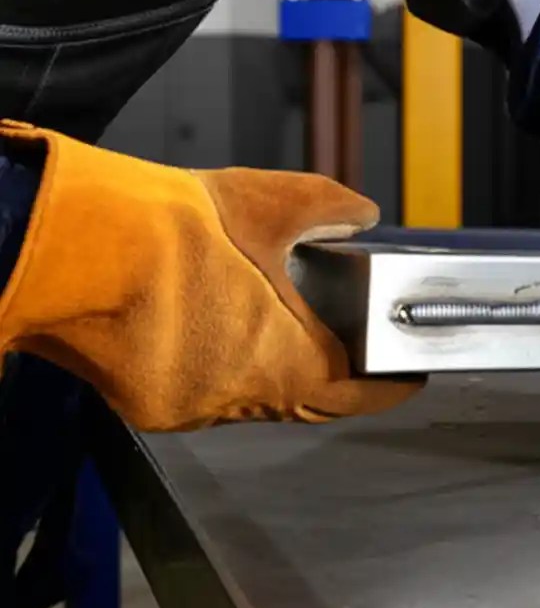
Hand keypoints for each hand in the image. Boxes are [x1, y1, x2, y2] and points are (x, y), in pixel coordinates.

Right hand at [0, 120, 421, 430]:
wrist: (63, 246)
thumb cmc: (168, 228)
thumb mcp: (270, 201)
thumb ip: (329, 207)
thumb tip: (362, 212)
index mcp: (281, 365)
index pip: (354, 396)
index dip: (387, 388)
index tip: (407, 376)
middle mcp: (237, 401)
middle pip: (301, 398)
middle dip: (328, 373)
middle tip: (348, 344)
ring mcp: (187, 406)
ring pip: (247, 396)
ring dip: (267, 366)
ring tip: (276, 320)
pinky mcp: (144, 402)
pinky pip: (199, 391)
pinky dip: (217, 363)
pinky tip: (213, 323)